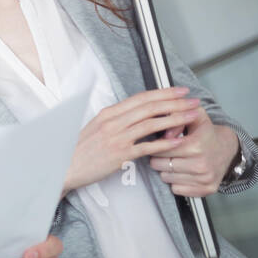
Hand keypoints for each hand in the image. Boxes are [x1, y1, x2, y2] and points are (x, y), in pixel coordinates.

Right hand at [64, 87, 200, 193]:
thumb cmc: (80, 150)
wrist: (65, 167)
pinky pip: (147, 147)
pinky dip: (165, 144)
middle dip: (175, 102)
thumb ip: (116, 119)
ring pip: (151, 124)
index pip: (141, 98)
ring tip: (192, 116)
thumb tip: (136, 114)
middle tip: (193, 101)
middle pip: (150, 107)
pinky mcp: (119, 155)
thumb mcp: (96, 127)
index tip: (180, 91)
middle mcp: (113, 122)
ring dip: (175, 118)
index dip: (163, 93)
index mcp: (108, 113)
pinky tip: (179, 141)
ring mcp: (116, 138)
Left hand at [148, 109, 237, 196]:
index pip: (161, 149)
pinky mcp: (206, 190)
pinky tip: (183, 173)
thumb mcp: (195, 116)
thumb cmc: (207, 134)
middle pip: (159, 165)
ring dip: (166, 171)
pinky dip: (176, 182)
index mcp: (196, 145)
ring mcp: (204, 179)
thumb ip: (176, 115)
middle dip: (158, 158)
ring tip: (175, 162)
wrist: (229, 150)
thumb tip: (164, 133)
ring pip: (165, 178)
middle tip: (166, 154)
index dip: (156, 145)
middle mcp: (201, 164)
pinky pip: (176, 189)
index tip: (158, 144)